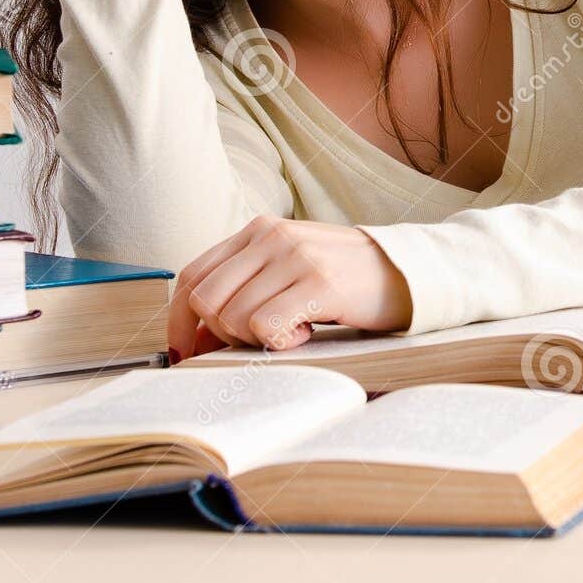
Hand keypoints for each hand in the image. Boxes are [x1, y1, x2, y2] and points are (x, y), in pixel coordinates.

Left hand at [167, 216, 412, 359]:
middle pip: (204, 300)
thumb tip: (196, 335)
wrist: (404, 272)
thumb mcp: (287, 266)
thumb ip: (246, 284)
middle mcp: (270, 236)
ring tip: (291, 330)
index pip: (191, 275)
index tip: (186, 352)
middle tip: (254, 341)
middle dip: (218, 335)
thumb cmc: (341, 278)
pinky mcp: (318, 283)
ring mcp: (295, 257)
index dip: (178, 320)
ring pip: (231, 317)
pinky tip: (305, 334)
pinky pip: (265, 326)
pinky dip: (278, 343)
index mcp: (257, 230)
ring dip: (254, 340)